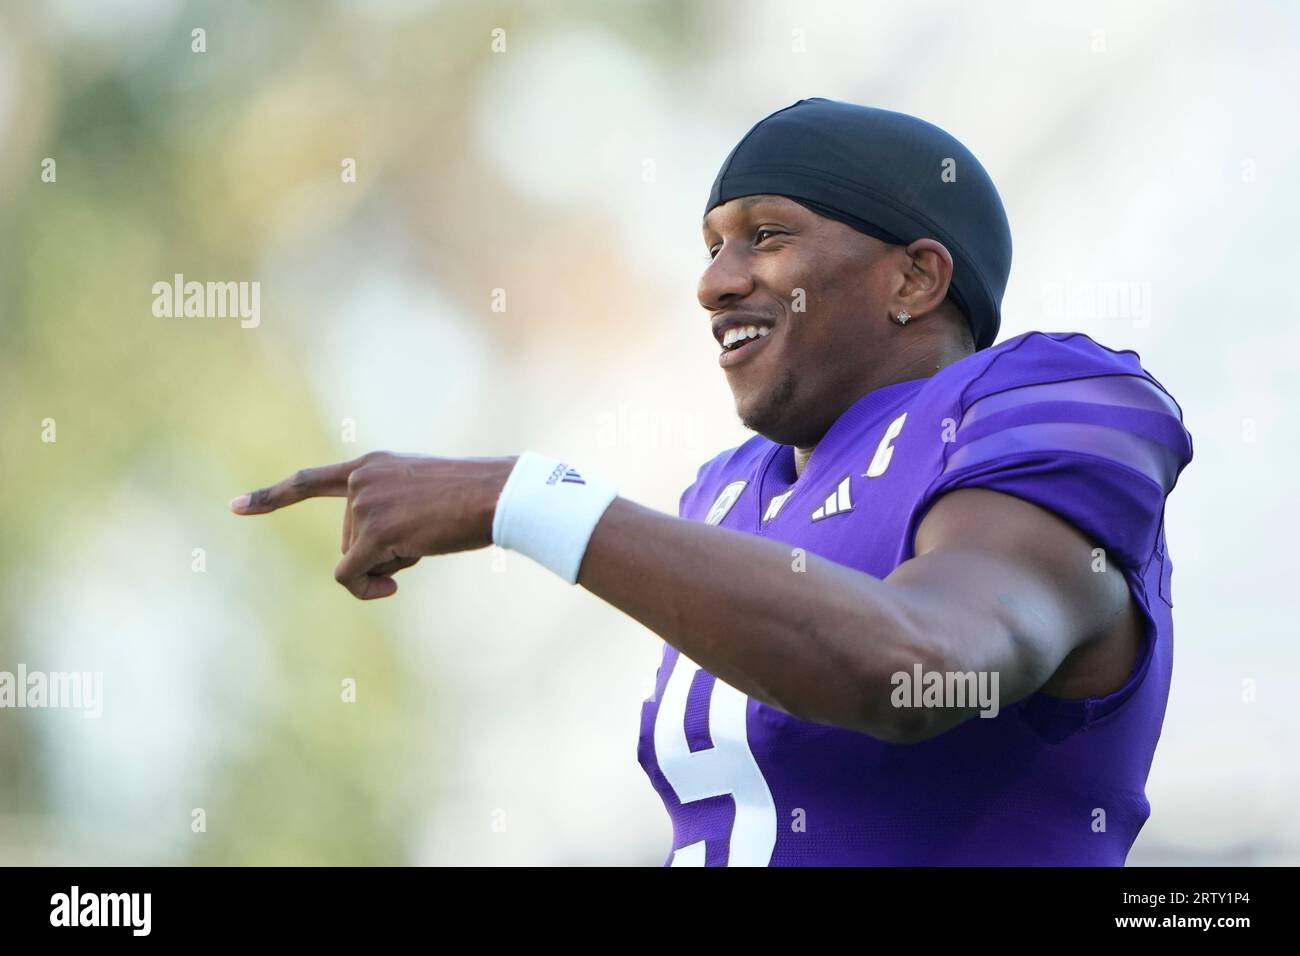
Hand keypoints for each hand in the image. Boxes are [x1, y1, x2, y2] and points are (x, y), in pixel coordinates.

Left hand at [230, 452, 516, 599]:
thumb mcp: (426, 496)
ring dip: (387, 565)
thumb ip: (392, 513)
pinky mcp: (373, 532)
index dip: (271, 496)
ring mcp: (365, 504)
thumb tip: (371, 568)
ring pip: (353, 558)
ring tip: (429, 540)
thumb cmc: (476, 499)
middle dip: (380, 552)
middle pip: (346, 538)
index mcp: (373, 465)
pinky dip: (366, 589)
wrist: (499, 495)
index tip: (235, 507)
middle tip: (425, 537)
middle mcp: (362, 479)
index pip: (311, 480)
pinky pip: (350, 575)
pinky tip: (394, 586)